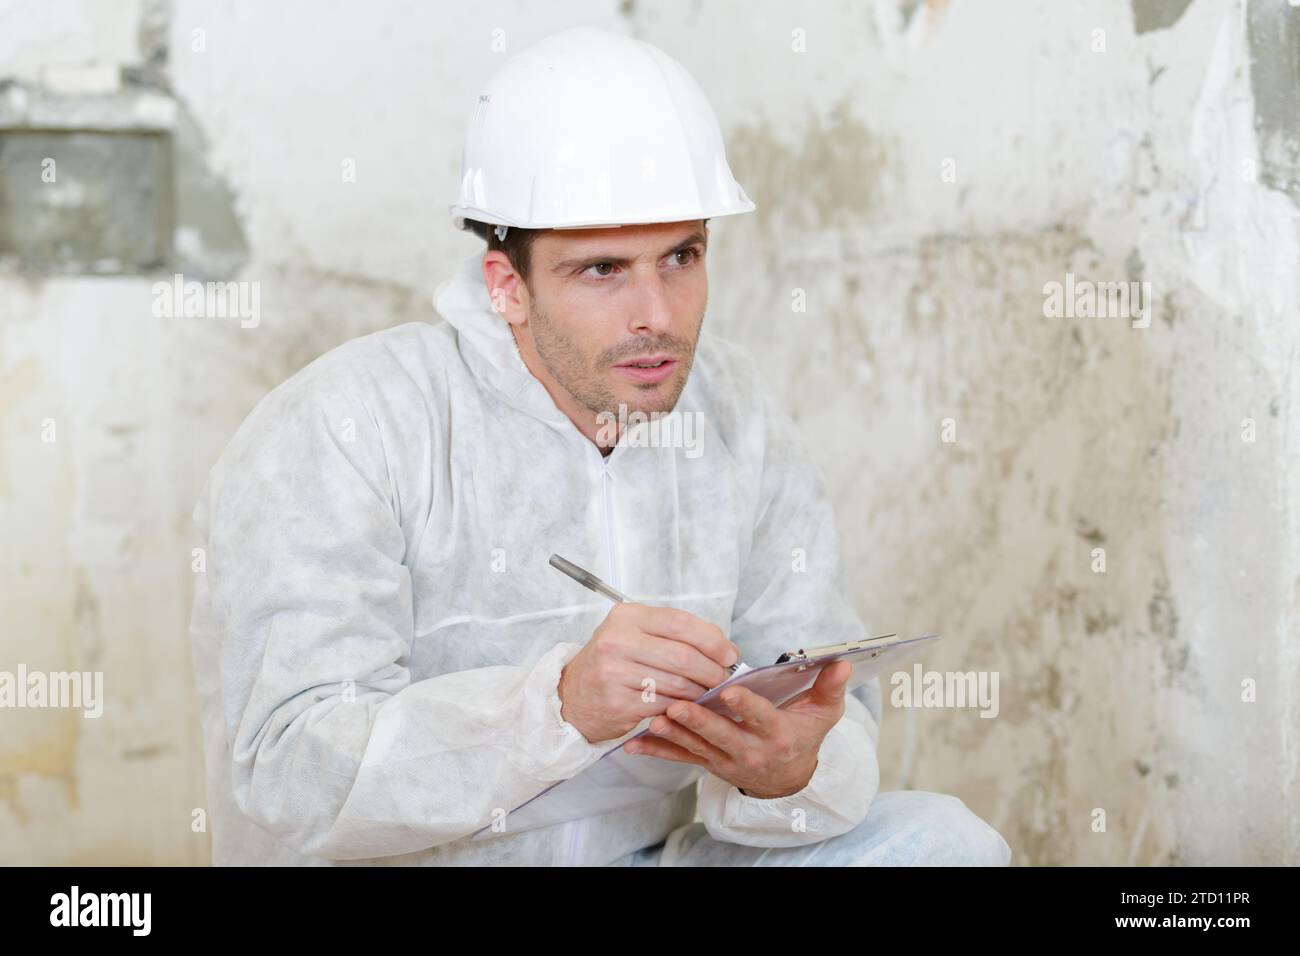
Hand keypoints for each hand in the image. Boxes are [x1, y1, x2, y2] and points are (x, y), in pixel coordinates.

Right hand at [558, 603, 740, 742]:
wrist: (573, 697)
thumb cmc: (613, 663)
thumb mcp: (635, 635)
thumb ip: (673, 635)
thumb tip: (722, 646)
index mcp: (626, 617)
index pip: (679, 622)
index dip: (711, 639)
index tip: (730, 653)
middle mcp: (617, 641)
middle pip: (682, 655)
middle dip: (712, 669)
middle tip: (724, 679)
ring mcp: (615, 673)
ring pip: (676, 683)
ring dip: (700, 692)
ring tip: (709, 694)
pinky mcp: (618, 703)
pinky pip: (665, 706)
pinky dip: (683, 709)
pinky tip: (688, 708)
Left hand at [623, 661, 852, 798]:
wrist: (787, 778)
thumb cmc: (803, 736)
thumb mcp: (823, 714)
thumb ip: (829, 687)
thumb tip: (842, 662)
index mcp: (778, 735)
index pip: (762, 718)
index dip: (747, 706)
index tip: (731, 691)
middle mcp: (751, 751)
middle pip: (722, 735)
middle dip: (700, 721)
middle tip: (679, 705)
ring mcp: (726, 761)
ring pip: (697, 748)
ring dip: (674, 734)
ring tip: (655, 719)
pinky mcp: (708, 764)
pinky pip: (680, 758)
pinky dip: (656, 751)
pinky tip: (633, 744)